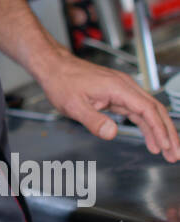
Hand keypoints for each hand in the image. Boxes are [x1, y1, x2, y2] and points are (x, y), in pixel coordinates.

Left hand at [37, 49, 179, 161]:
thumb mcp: (74, 105)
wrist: (54, 67)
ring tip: (169, 152)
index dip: (159, 129)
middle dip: (168, 132)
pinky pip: (138, 111)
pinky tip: (152, 140)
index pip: (147, 109)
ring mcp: (122, 90)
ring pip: (149, 111)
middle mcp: (124, 86)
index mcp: (118, 87)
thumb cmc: (62, 82)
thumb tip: (111, 133)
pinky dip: (147, 126)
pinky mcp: (117, 94)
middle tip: (175, 154)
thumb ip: (93, 120)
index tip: (166, 145)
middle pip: (155, 110)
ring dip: (160, 131)